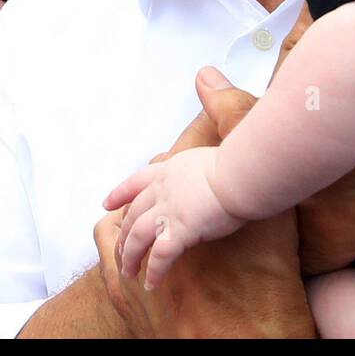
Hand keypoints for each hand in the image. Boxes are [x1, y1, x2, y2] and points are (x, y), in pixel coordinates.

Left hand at [92, 71, 314, 337]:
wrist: (247, 170)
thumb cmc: (246, 149)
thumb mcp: (228, 122)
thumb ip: (218, 103)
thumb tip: (206, 73)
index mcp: (175, 167)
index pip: (140, 179)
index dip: (121, 192)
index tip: (106, 203)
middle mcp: (166, 188)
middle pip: (134, 212)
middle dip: (123, 233)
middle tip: (117, 248)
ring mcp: (170, 210)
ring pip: (138, 237)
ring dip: (132, 256)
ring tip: (131, 272)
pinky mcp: (180, 231)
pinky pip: (161, 256)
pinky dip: (154, 271)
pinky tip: (152, 282)